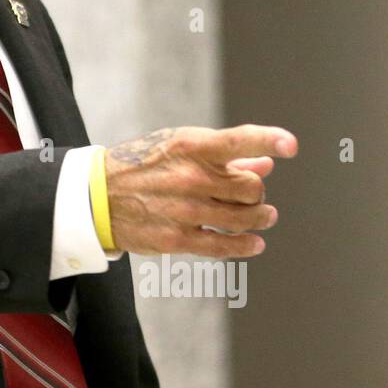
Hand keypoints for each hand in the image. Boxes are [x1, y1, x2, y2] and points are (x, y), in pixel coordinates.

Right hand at [103, 124, 297, 257]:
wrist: (97, 195)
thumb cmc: (143, 165)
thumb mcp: (178, 147)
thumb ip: (224, 157)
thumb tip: (265, 165)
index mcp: (191, 147)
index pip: (239, 141)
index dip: (269, 140)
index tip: (290, 146)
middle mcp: (191, 178)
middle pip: (251, 188)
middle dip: (256, 191)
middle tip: (252, 194)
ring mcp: (186, 210)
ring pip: (245, 217)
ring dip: (260, 217)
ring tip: (264, 217)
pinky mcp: (178, 238)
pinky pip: (225, 246)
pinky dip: (246, 245)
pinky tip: (254, 243)